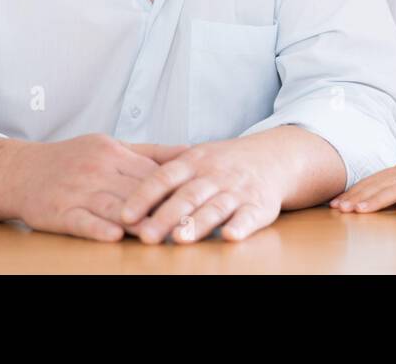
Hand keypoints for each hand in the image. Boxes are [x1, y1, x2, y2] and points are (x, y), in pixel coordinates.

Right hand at [6, 133, 187, 241]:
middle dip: (162, 208)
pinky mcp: (58, 211)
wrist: (19, 170)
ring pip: (112, 206)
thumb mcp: (110, 144)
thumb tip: (191, 151)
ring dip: (136, 222)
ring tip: (159, 235)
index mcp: (112, 153)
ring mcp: (77, 191)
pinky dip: (97, 228)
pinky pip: (81, 220)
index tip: (198, 201)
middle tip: (187, 224)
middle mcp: (96, 170)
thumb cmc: (71, 158)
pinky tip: (114, 237)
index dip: (175, 188)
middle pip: (136, 190)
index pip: (151, 172)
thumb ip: (151, 151)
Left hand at [117, 134, 287, 244]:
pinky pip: (250, 216)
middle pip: (188, 195)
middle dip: (166, 216)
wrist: (274, 157)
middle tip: (146, 236)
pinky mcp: (260, 206)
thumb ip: (163, 166)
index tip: (124, 214)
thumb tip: (122, 176)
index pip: (164, 177)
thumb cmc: (224, 162)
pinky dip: (241, 226)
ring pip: (216, 207)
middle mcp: (215, 175)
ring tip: (180, 239)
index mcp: (194, 162)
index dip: (144, 195)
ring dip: (198, 223)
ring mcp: (238, 190)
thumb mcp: (195, 156)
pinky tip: (230, 236)